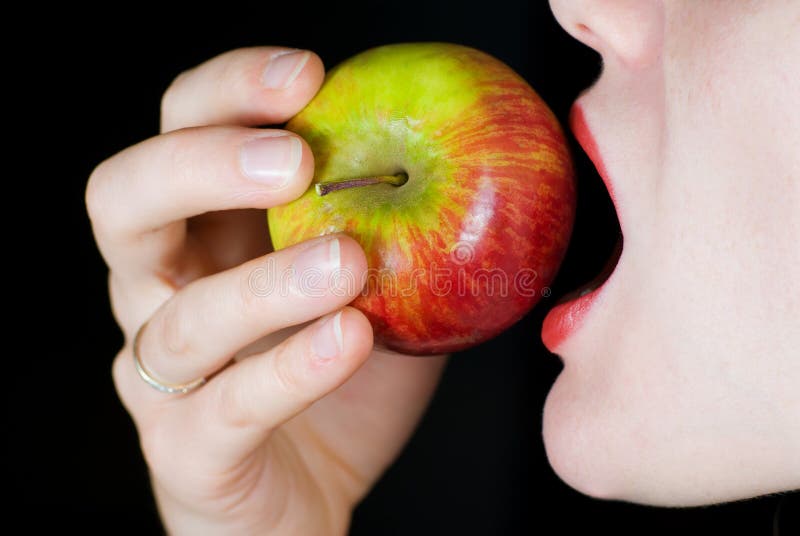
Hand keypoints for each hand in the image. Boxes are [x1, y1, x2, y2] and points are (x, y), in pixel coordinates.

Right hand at [86, 47, 446, 534]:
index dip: (226, 92)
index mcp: (203, 235)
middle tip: (293, 159)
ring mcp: (163, 379)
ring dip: (262, 282)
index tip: (310, 74)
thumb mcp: (376, 287)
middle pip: (124, 202)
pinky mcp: (188, 451)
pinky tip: (351, 338)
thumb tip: (470, 157)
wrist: (309, 499)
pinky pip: (226, 408)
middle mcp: (161, 293)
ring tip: (347, 262)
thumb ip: (396, 227)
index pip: (179, 133)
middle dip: (199, 164)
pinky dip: (290, 369)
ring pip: (178, 320)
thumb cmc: (340, 383)